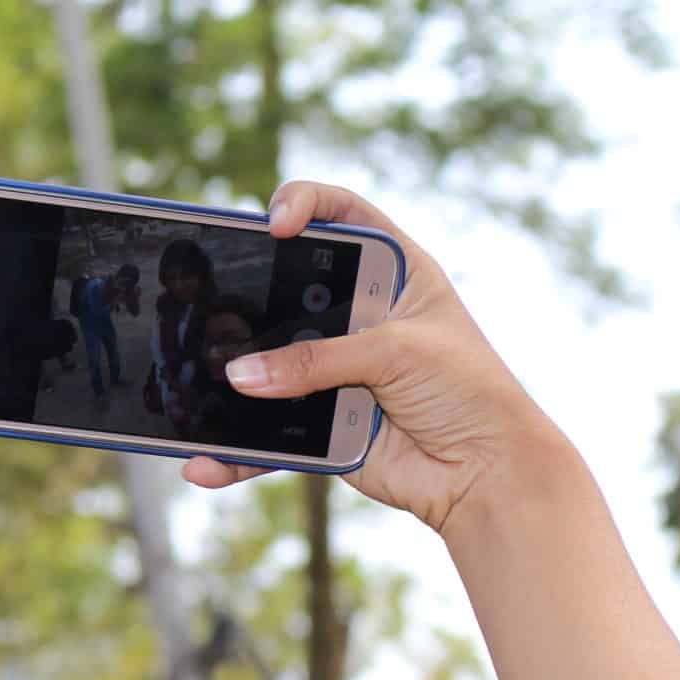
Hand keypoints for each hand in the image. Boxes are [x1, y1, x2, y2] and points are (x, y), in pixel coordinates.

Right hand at [182, 180, 568, 535]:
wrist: (486, 475)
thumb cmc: (468, 392)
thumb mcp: (398, 353)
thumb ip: (319, 358)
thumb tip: (241, 376)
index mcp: (393, 272)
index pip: (341, 214)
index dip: (304, 204)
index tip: (276, 224)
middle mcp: (359, 315)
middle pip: (287, 289)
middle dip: (244, 294)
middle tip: (211, 304)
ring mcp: (336, 369)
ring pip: (267, 363)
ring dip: (227, 375)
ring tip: (194, 378)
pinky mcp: (321, 422)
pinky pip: (265, 434)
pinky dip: (236, 452)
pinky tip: (205, 462)